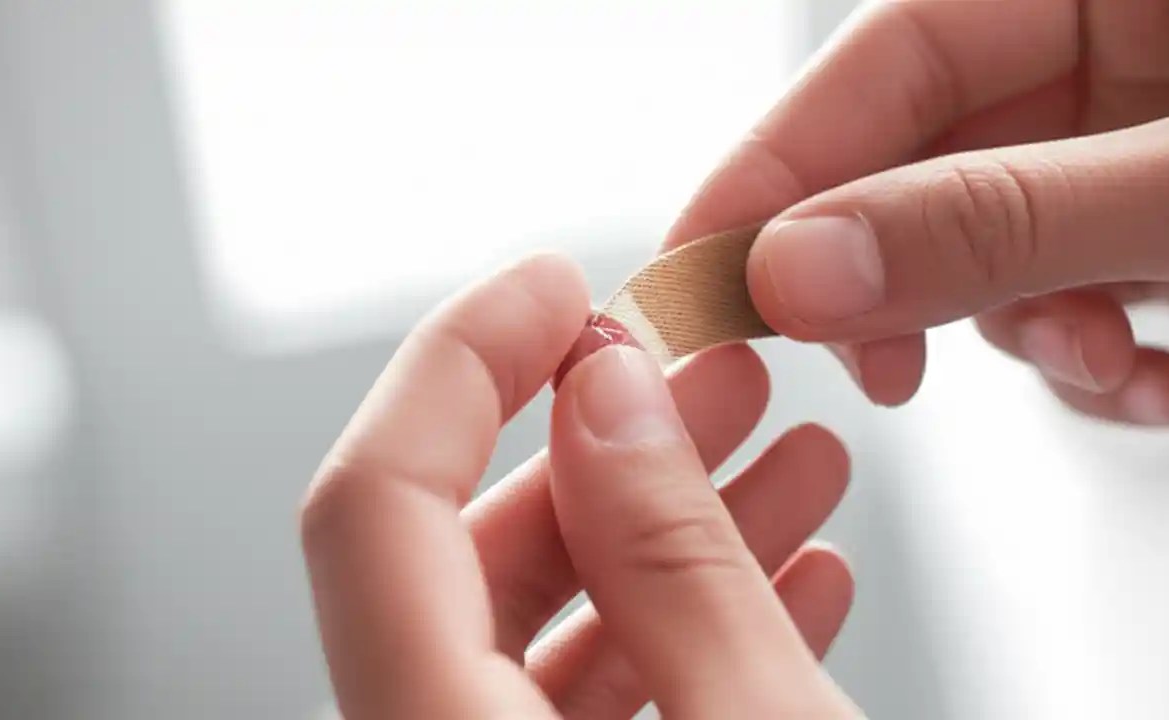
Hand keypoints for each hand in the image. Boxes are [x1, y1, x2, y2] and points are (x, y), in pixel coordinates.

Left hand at [300, 255, 861, 717]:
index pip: (372, 503)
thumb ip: (674, 569)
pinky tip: (794, 580)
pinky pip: (594, 702)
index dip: (460, 362)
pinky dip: (687, 631)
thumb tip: (614, 399)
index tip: (555, 289)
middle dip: (607, 442)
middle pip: (463, 556)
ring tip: (795, 459)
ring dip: (673, 529)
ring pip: (544, 626)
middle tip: (711, 373)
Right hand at [672, 0, 1168, 425]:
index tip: (699, 278)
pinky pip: (1078, 293)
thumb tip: (794, 271)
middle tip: (877, 367)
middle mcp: (1123, 45)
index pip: (893, 52)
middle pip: (928, 160)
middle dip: (910, 280)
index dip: (780, 169)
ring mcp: (1148, 140)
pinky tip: (1158, 385)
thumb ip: (997, 222)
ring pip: (996, 245)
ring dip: (1028, 333)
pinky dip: (1096, 361)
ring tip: (1104, 366)